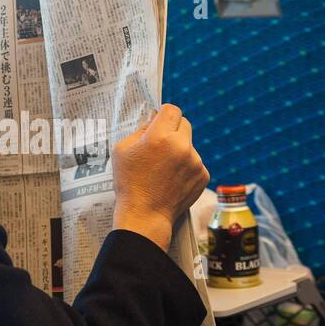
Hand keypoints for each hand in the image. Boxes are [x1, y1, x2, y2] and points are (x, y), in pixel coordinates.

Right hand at [111, 104, 209, 249]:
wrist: (145, 215)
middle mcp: (181, 146)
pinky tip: (172, 180)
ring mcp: (195, 161)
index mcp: (160, 136)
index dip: (164, 114)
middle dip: (173, 130)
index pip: (172, 110)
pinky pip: (195, 163)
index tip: (160, 122)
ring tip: (164, 170)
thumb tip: (153, 123)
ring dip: (179, 151)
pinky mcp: (203, 175)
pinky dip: (186, 168)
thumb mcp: (122, 150)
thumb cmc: (129, 183)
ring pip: (189, 145)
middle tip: (161, 145)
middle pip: (184, 123)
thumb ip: (140, 131)